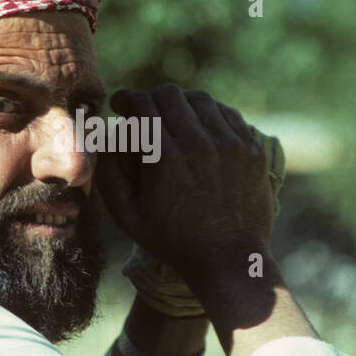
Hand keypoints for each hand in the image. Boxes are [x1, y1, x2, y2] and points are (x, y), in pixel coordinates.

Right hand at [97, 84, 274, 285]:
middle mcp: (200, 144)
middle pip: (169, 94)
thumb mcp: (127, 216)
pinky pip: (226, 113)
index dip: (125, 99)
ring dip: (180, 104)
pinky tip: (199, 129)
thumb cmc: (172, 242)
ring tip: (173, 120)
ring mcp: (231, 144)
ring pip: (199, 99)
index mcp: (165, 158)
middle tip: (145, 112)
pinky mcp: (252, 148)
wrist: (229, 260)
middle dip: (151, 99)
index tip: (121, 104)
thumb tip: (103, 135)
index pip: (142, 104)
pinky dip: (208, 115)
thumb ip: (107, 173)